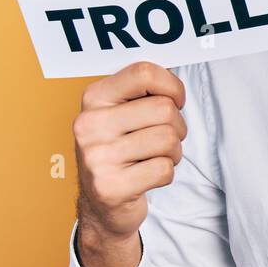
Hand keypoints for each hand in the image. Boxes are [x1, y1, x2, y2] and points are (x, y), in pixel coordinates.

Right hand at [73, 60, 187, 243]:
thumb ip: (144, 89)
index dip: (172, 86)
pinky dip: (166, 174)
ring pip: (169, 139)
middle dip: (176, 126)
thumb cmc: (122, 150)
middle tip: (163, 138)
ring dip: (173, 152)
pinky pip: (164, 169)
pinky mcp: (110, 187)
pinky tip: (147, 176)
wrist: (101, 206)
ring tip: (153, 157)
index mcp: (94, 98)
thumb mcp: (122, 113)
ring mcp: (96, 157)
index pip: (144, 73)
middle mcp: (89, 124)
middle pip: (165, 109)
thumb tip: (178, 60)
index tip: (176, 99)